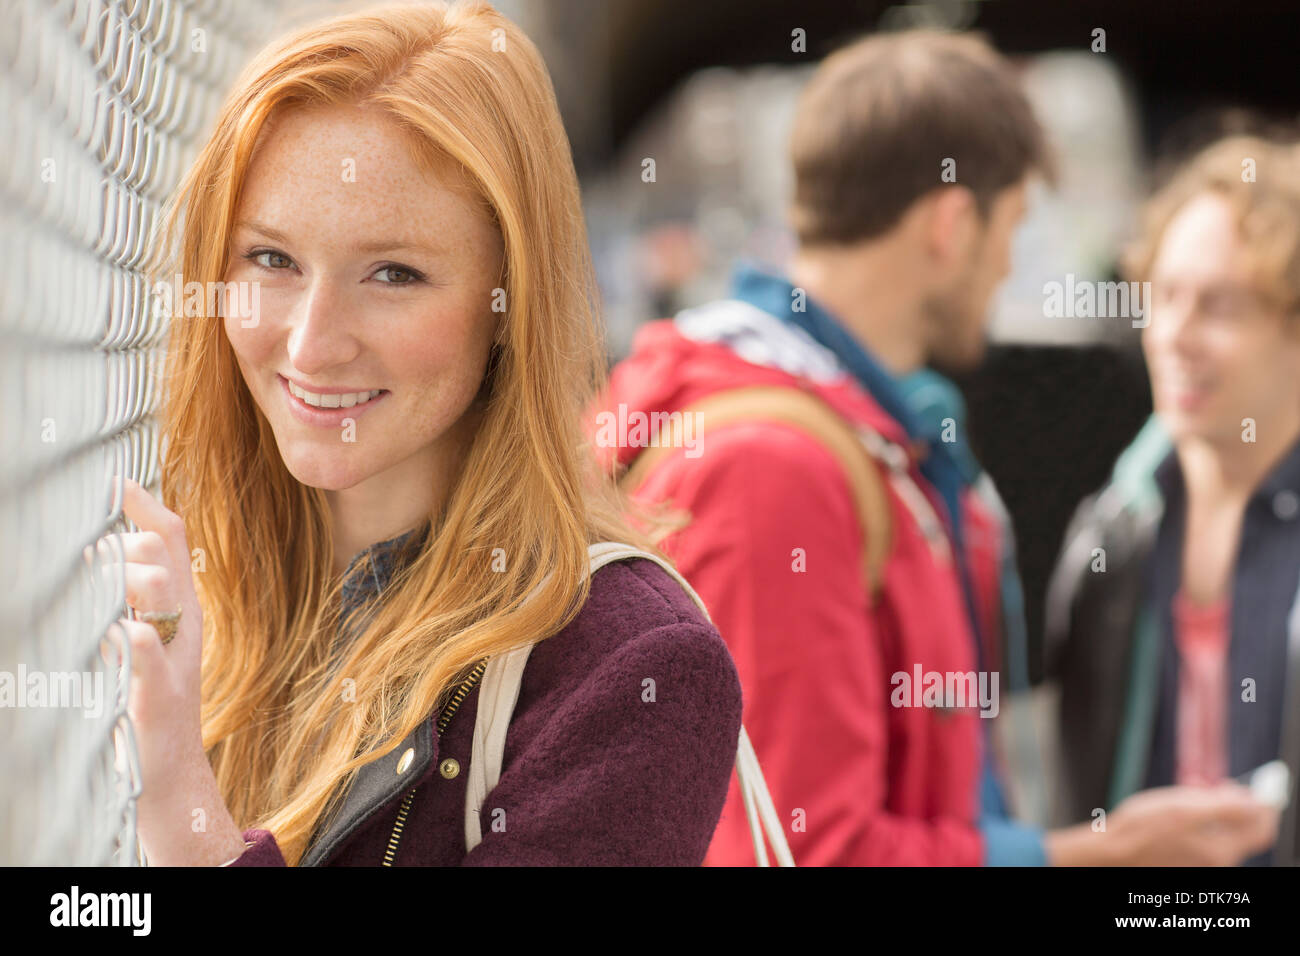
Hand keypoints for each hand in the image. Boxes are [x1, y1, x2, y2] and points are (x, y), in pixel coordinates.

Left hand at [97, 477, 245, 864]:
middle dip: (120, 548)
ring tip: (95, 595)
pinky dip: (127, 630)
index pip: (172, 536)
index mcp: (182, 606)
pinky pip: (145, 644)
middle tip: (88, 566)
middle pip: (160, 552)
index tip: (116, 481)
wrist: (169, 772)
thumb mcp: (148, 641)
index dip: (146, 503)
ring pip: (158, 586)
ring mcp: (174, 655)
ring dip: (121, 578)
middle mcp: (184, 623)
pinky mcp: (157, 691)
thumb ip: (134, 597)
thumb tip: (101, 547)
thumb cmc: (148, 703)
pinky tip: (110, 630)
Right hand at [1046, 782, 1279, 865]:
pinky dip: (1201, 820)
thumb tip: (1255, 802)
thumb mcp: (1184, 808)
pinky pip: (1206, 837)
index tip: (1253, 786)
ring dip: (1215, 810)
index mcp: (1221, 850)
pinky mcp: (1186, 859)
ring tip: (1190, 793)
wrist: (1112, 850)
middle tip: (1219, 786)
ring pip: (1222, 831)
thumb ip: (1225, 807)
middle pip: (1243, 831)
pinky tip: (1179, 808)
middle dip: (1236, 804)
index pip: (1261, 829)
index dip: (1263, 805)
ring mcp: (1201, 862)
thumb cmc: (1143, 827)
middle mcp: (1217, 861)